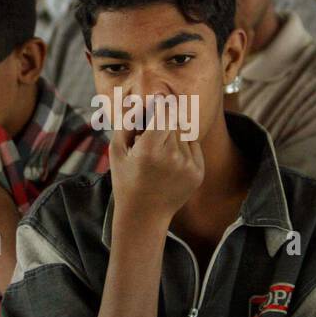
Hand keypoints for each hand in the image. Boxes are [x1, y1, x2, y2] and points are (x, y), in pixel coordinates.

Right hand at [108, 106, 203, 221]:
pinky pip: (193, 146)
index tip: (157, 102)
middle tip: (151, 139)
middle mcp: (172, 156)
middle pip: (174, 122)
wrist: (144, 215)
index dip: (160, 105)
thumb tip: (141, 101)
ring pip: (184, 134)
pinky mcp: (198, 172)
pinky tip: (170, 165)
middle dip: (163, 124)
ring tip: (159, 156)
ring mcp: (188, 165)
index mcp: (150, 149)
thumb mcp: (117, 151)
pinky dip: (183, 149)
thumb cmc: (126, 180)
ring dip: (173, 137)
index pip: (164, 112)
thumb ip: (127, 122)